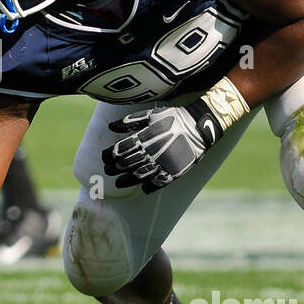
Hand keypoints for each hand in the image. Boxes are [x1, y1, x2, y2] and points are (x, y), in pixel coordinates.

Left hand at [101, 100, 220, 193]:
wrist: (198, 126)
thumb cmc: (173, 118)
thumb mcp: (150, 115)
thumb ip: (129, 121)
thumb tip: (110, 126)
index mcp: (144, 137)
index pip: (120, 150)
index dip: (108, 155)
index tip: (104, 157)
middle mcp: (150, 152)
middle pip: (126, 164)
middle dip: (114, 168)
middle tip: (108, 170)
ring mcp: (162, 163)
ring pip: (138, 176)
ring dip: (126, 181)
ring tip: (118, 183)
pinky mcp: (174, 172)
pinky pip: (158, 183)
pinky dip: (148, 187)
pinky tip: (142, 188)